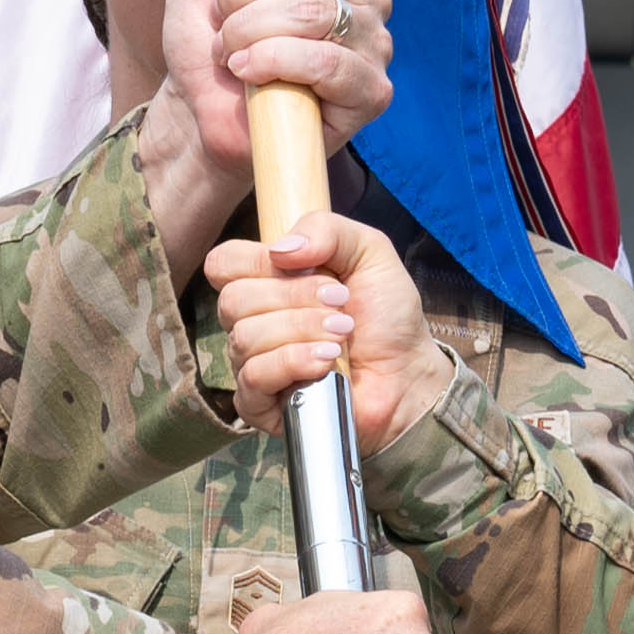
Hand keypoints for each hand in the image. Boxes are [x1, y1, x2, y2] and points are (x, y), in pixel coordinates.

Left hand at [171, 0, 391, 160]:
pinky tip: (248, 73)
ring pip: (312, 11)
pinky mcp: (371, 92)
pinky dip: (273, 63)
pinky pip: (327, 63)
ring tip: (230, 52)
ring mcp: (374, 43)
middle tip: (223, 22)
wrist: (201, 111)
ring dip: (248, 32)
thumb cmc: (209, 36)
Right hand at [205, 214, 446, 449]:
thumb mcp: (369, 253)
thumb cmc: (387, 317)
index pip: (223, 264)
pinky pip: (253, 377)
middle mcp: (252, 322)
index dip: (257, 262)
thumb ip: (327, 229)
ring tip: (341, 336)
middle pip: (233, 300)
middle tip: (341, 306)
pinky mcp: (260, 404)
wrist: (409, 374)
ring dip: (303, 331)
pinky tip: (327, 364)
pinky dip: (293, 363)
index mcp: (266, 283)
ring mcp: (253, 364)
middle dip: (295, 298)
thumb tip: (279, 249)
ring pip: (245, 337)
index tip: (305, 267)